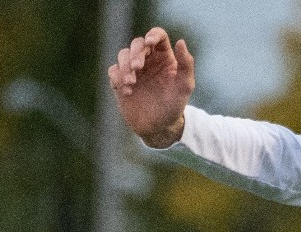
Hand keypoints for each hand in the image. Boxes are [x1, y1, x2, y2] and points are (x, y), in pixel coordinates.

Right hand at [108, 27, 195, 148]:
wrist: (159, 127)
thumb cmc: (175, 105)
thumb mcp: (185, 86)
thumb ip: (186, 64)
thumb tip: (180, 41)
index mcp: (164, 57)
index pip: (158, 36)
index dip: (153, 35)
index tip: (150, 44)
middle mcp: (148, 60)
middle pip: (137, 43)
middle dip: (136, 53)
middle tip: (138, 68)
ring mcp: (133, 69)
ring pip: (123, 54)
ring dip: (125, 66)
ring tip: (132, 82)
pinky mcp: (120, 80)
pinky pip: (113, 70)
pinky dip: (118, 78)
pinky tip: (128, 92)